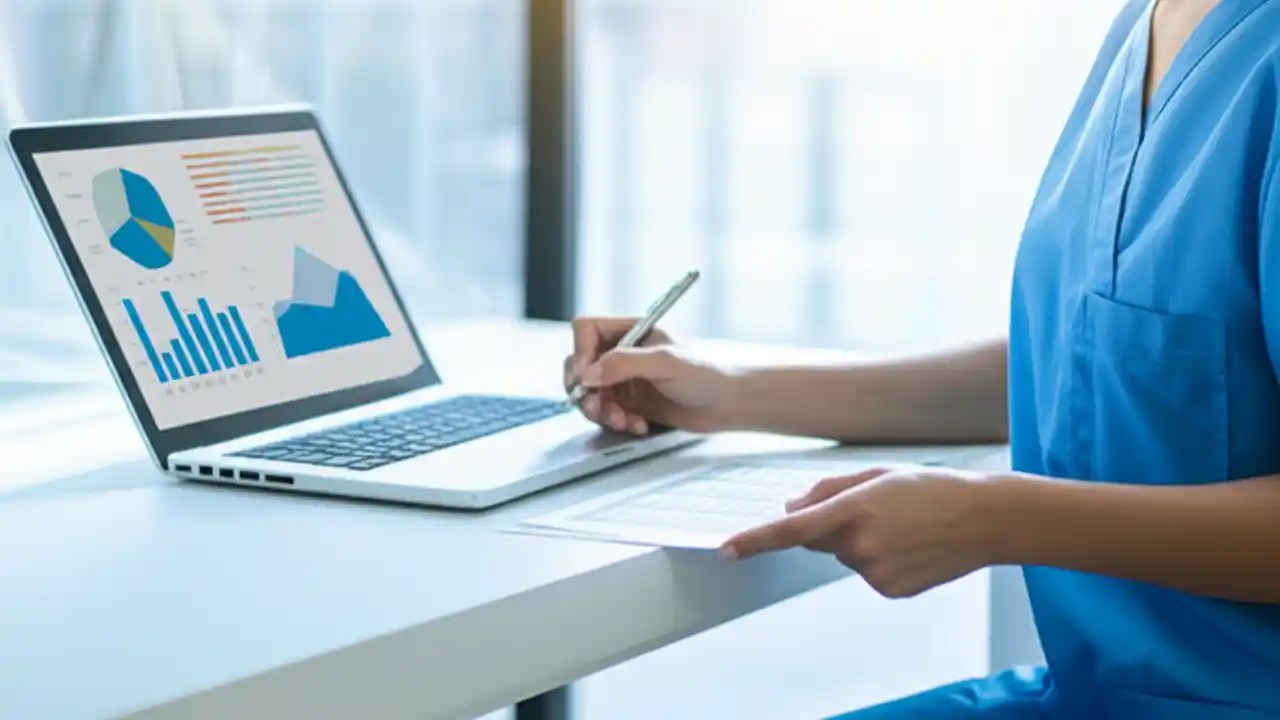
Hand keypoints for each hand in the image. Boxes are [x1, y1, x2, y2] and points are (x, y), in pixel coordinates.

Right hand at [564, 317, 736, 434]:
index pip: (586, 329)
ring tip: (622, 420)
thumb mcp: (665, 362)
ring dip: (600, 411)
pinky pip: (606, 414)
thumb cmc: (706, 373)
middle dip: (584, 389)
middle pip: (579, 364)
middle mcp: (623, 353)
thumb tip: (587, 374)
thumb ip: (623, 364)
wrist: (729, 404)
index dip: (580, 351)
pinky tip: (638, 426)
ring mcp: (625, 380)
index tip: (586, 376)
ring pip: (589, 393)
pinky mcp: (631, 404)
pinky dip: (617, 423)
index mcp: (630, 330)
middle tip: (595, 407)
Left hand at [720, 466, 1003, 597]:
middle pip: (819, 539)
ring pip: (846, 556)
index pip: (791, 530)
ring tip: (902, 526)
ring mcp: (876, 572)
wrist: (985, 519)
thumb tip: (789, 506)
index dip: (755, 540)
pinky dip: (880, 560)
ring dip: (861, 541)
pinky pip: (868, 573)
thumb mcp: (876, 475)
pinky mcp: (891, 590)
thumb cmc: (931, 488)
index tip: (726, 550)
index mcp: (854, 509)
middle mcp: (861, 545)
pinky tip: (910, 546)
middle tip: (876, 509)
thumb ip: (826, 489)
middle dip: (833, 524)